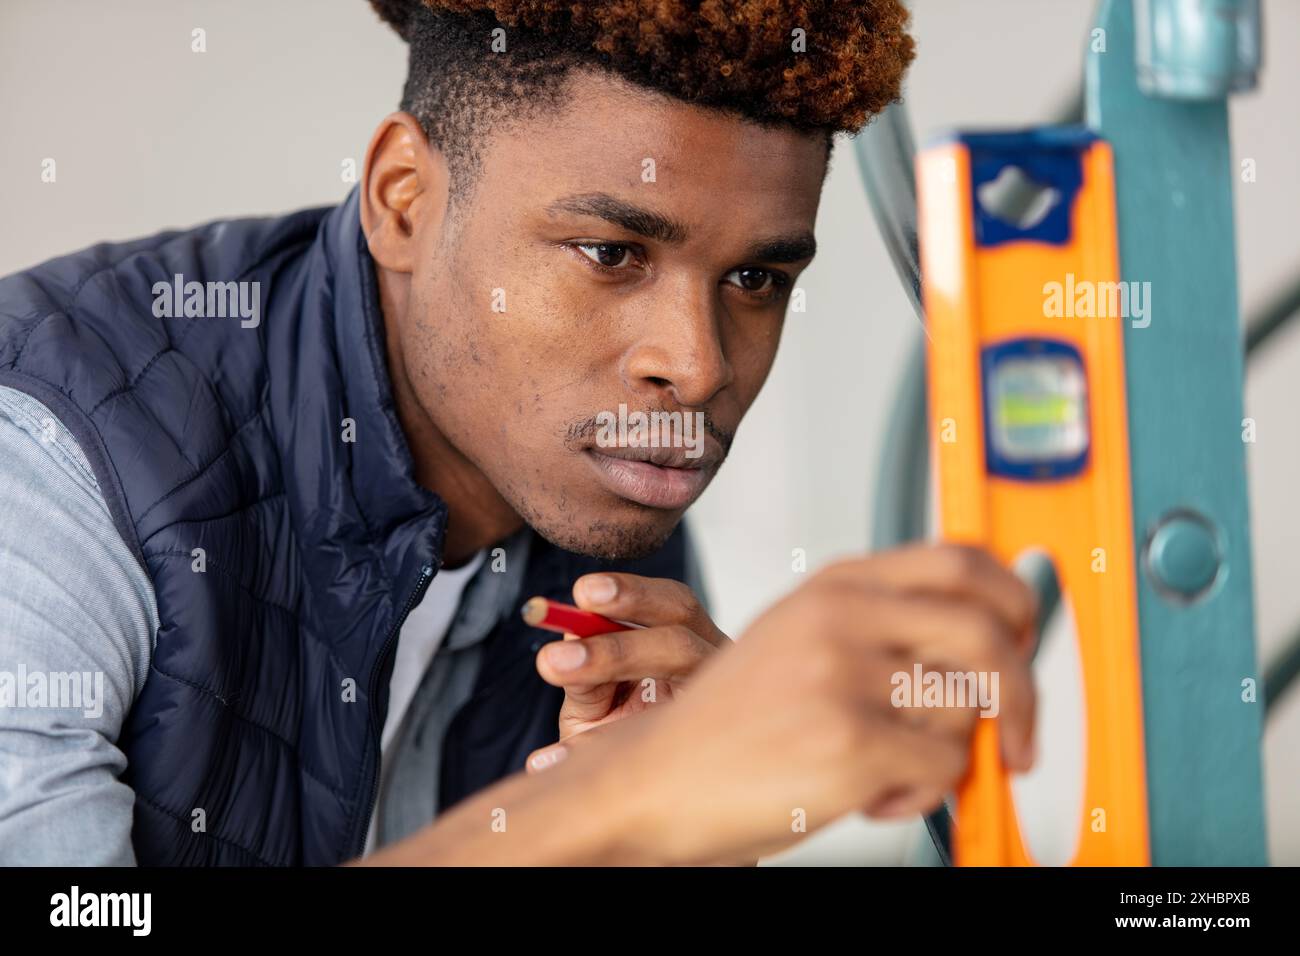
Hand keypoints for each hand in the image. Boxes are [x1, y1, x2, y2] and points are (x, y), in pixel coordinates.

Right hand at [367, 544, 1037, 866]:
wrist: (653, 781)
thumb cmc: (726, 724)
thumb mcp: (799, 641)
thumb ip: (879, 627)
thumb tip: (984, 639)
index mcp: (834, 584)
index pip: (962, 560)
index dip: (1015, 598)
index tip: (1026, 637)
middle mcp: (842, 615)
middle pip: (989, 630)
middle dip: (1024, 692)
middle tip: (1018, 736)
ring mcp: (845, 675)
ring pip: (966, 712)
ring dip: (942, 756)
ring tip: (885, 768)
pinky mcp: (851, 741)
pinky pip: (942, 771)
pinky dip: (918, 797)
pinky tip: (866, 793)